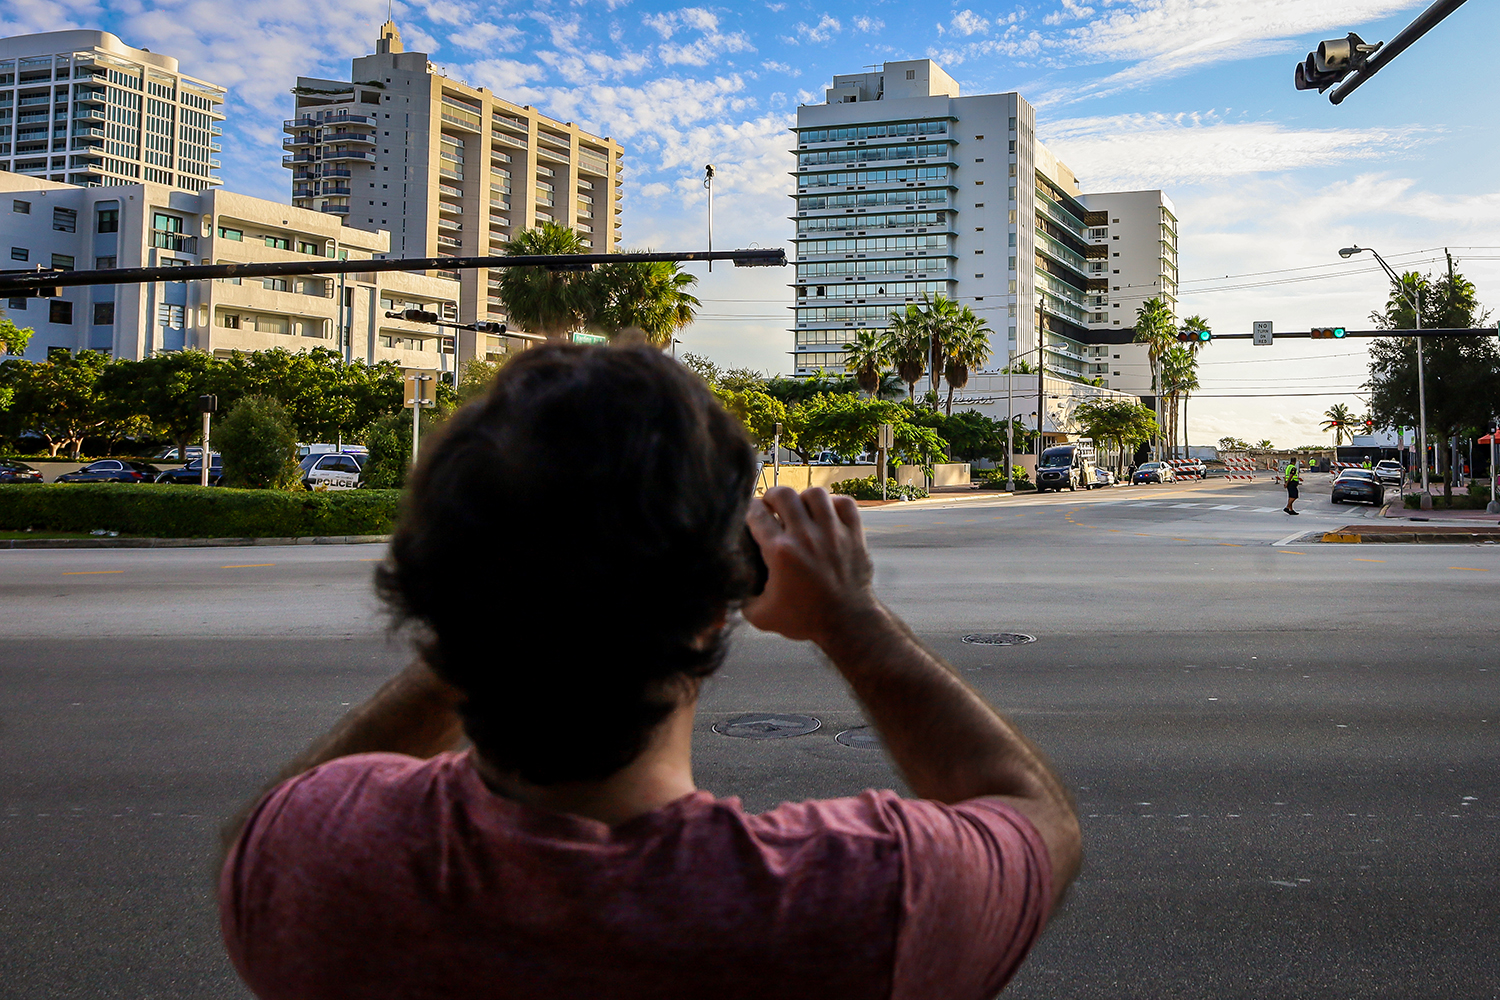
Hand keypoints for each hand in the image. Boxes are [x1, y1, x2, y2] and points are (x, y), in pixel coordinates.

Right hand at [742, 487, 880, 645]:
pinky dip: (833, 503)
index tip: (750, 515)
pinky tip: (826, 515)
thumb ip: (742, 599)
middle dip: (772, 497)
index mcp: (781, 552)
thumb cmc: (806, 619)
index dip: (749, 510)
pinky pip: (843, 502)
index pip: (757, 514)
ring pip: (814, 493)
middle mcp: (806, 536)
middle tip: (771, 507)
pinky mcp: (853, 534)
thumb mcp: (762, 616)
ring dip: (803, 499)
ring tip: (800, 510)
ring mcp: (833, 533)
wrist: (847, 623)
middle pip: (783, 494)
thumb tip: (731, 587)